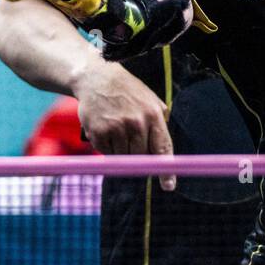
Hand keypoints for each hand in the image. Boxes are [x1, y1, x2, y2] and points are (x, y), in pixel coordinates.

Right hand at [75, 61, 175, 190]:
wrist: (96, 78)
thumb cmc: (126, 91)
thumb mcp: (150, 100)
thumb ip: (159, 122)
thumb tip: (165, 153)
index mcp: (152, 114)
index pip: (163, 148)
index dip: (166, 170)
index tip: (168, 186)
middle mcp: (135, 123)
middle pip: (141, 157)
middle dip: (138, 156)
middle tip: (132, 144)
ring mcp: (116, 128)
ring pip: (123, 157)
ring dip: (121, 151)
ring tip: (118, 131)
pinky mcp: (98, 132)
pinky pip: (106, 153)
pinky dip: (107, 147)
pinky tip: (106, 129)